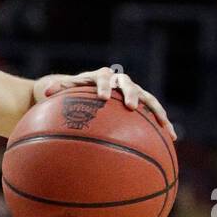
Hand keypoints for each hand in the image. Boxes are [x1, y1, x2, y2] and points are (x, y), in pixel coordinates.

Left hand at [33, 67, 175, 141]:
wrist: (82, 91)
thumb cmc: (68, 93)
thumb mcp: (60, 91)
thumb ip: (55, 90)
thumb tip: (44, 93)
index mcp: (100, 77)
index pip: (101, 78)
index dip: (102, 87)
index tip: (101, 98)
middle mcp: (118, 83)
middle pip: (128, 86)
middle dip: (130, 95)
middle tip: (131, 107)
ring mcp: (132, 93)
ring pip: (148, 99)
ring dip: (156, 111)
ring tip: (164, 125)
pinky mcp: (140, 105)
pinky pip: (153, 115)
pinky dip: (163, 125)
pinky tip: (172, 139)